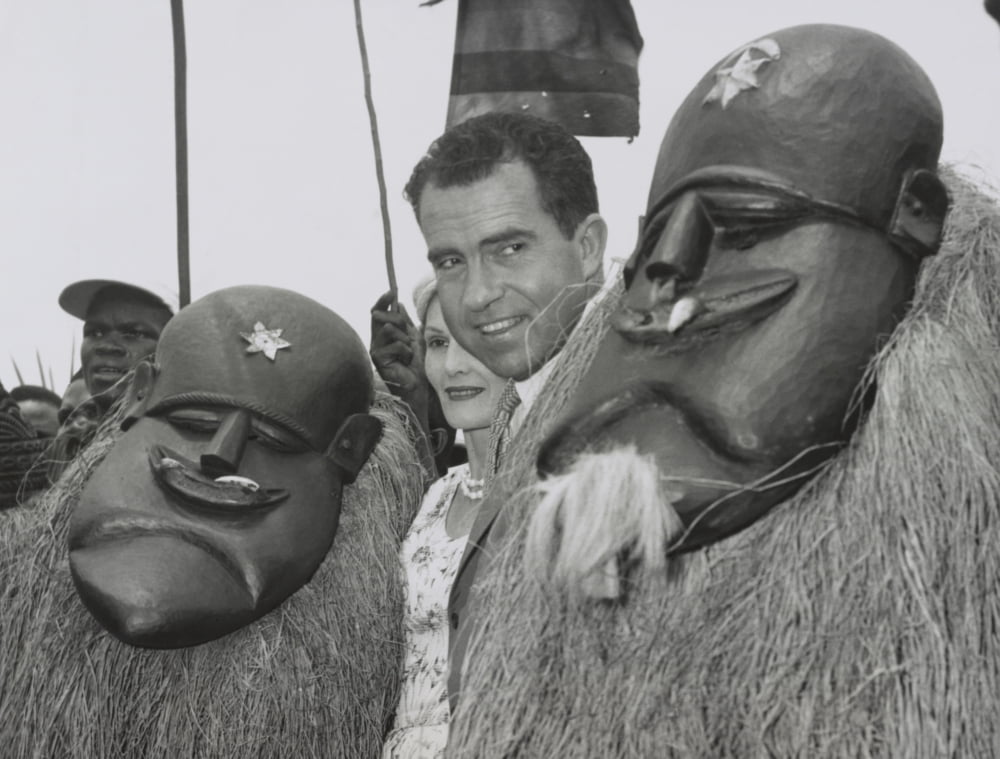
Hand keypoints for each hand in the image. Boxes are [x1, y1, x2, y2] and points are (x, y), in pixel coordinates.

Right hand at [370, 291, 430, 430]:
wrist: (418, 384)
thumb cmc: (416, 364)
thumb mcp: (413, 337)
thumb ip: (405, 322)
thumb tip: (398, 303)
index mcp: (382, 334)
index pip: (377, 312)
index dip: (382, 301)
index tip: (391, 290)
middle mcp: (375, 340)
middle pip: (381, 316)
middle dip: (399, 321)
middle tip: (408, 336)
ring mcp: (375, 349)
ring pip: (390, 329)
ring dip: (405, 340)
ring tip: (407, 354)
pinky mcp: (378, 359)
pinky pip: (396, 344)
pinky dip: (406, 352)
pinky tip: (406, 362)